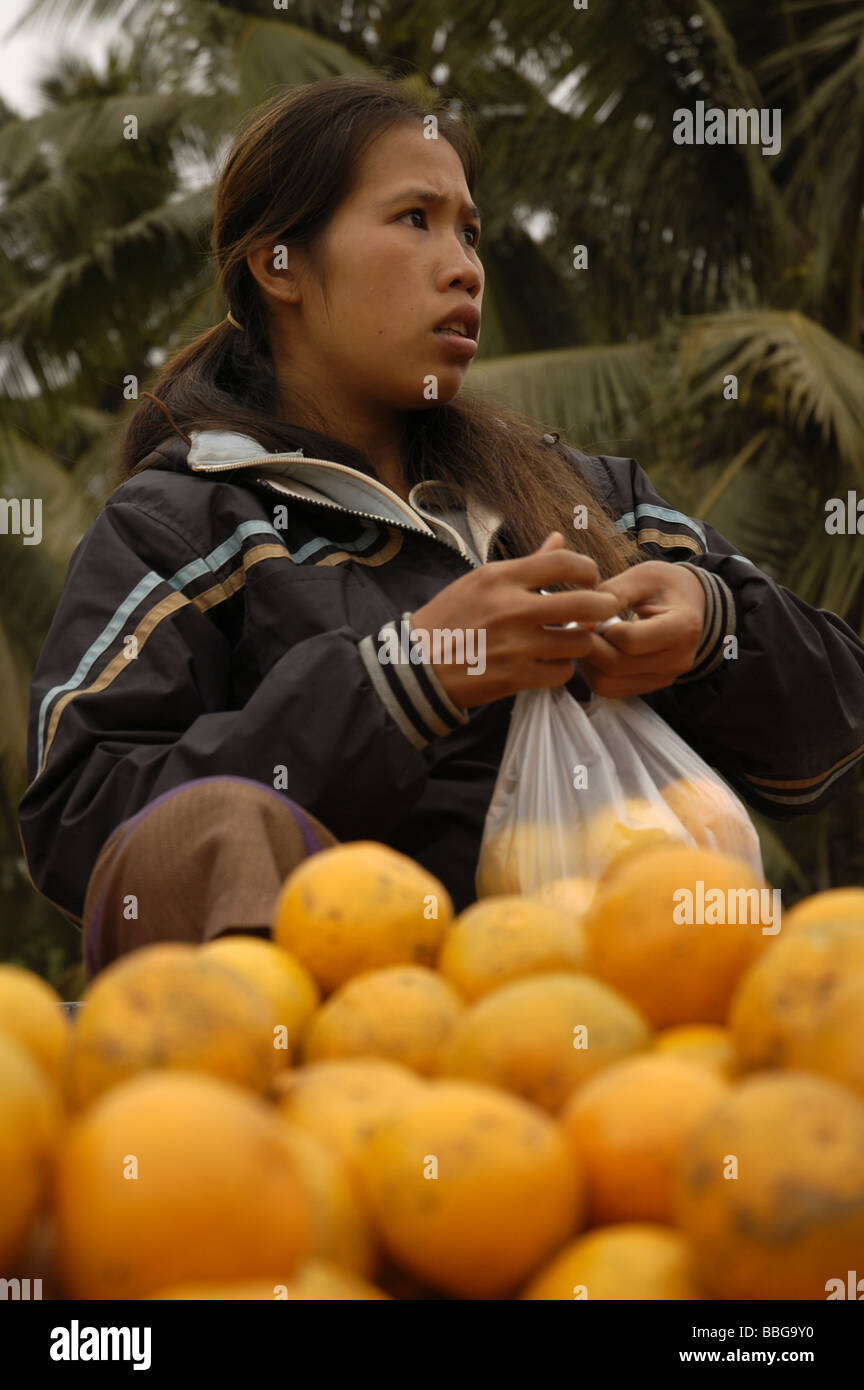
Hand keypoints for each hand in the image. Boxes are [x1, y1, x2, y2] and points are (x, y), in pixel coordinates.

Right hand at [410, 532, 621, 708]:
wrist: (415, 666)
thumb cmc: (448, 619)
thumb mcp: (480, 582)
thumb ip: (527, 564)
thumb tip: (559, 539)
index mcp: (501, 577)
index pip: (564, 562)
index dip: (588, 570)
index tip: (591, 579)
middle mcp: (512, 608)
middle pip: (586, 602)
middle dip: (603, 606)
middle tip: (603, 610)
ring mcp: (516, 645)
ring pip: (579, 641)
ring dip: (580, 642)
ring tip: (570, 640)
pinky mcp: (516, 677)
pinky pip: (562, 672)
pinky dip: (560, 669)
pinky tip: (549, 664)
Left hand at [577, 560, 705, 696]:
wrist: (688, 604)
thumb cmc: (664, 585)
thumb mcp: (642, 576)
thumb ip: (613, 593)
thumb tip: (581, 623)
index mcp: (682, 627)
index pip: (629, 640)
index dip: (601, 627)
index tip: (591, 612)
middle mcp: (677, 660)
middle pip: (616, 666)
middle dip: (589, 646)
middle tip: (580, 626)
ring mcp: (665, 678)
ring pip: (608, 683)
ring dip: (587, 662)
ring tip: (589, 637)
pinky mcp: (650, 686)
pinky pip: (610, 689)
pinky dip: (593, 671)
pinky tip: (596, 649)